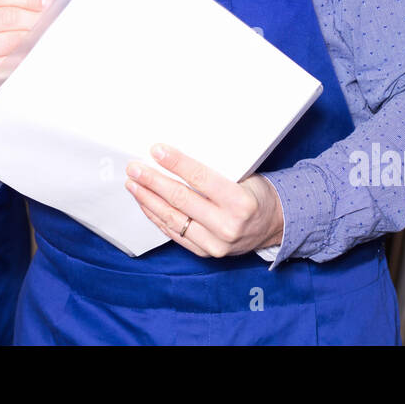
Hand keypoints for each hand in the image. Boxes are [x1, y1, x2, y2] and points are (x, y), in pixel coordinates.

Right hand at [0, 0, 58, 92]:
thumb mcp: (8, 3)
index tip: (48, 1)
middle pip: (7, 16)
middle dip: (35, 18)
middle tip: (53, 20)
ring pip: (11, 40)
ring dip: (34, 38)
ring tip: (47, 35)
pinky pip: (11, 62)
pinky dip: (27, 56)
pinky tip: (35, 52)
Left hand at [125, 144, 283, 257]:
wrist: (272, 225)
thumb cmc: (255, 194)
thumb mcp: (244, 177)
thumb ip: (215, 171)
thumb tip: (176, 154)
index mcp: (240, 202)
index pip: (201, 178)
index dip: (176, 163)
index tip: (156, 150)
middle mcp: (228, 226)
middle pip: (181, 199)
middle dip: (153, 181)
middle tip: (134, 168)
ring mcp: (215, 244)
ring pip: (173, 218)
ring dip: (148, 199)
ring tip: (133, 184)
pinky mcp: (206, 253)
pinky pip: (174, 233)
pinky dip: (157, 217)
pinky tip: (145, 203)